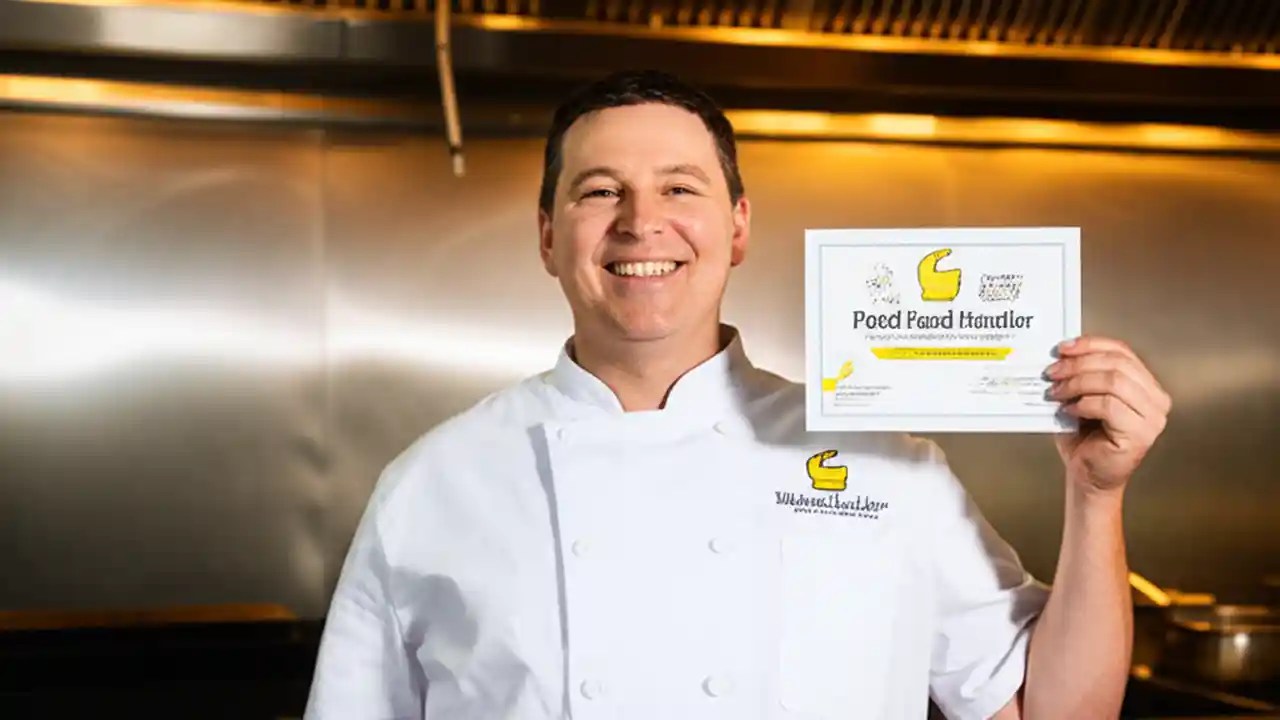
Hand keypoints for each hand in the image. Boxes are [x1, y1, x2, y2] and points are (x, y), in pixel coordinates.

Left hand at [1046, 336, 1170, 494]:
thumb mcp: (1084, 396)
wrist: (1087, 475)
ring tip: (1056, 392)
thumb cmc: (1086, 439)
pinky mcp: (1140, 434)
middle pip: (1116, 363)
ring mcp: (1152, 418)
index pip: (1121, 351)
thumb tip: (1061, 353)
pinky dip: (1083, 403)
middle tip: (1052, 372)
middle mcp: (1156, 399)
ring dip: (1077, 382)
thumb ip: (1082, 373)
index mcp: (1146, 385)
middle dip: (1078, 364)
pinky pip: (1109, 406)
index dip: (1090, 345)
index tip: (1063, 348)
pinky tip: (1069, 410)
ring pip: (1113, 381)